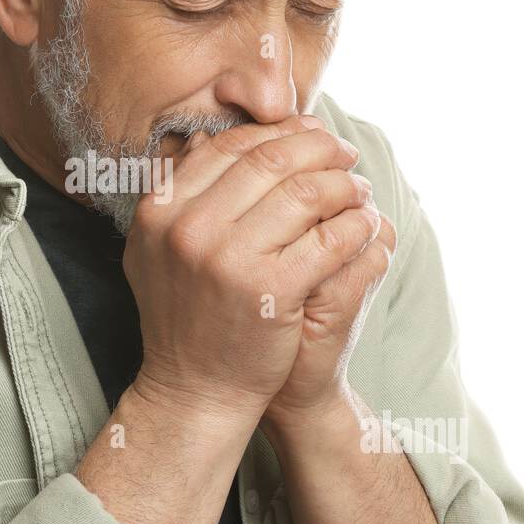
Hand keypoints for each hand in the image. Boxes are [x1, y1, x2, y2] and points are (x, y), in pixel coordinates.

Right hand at [123, 113, 374, 427]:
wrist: (193, 390)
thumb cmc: (186, 315)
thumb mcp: (159, 248)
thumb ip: (180, 193)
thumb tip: (211, 136)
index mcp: (160, 208)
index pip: (231, 146)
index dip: (278, 133)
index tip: (310, 135)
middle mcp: (187, 228)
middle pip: (271, 160)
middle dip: (320, 149)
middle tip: (346, 155)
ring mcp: (226, 259)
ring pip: (307, 192)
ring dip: (345, 184)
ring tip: (359, 190)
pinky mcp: (269, 291)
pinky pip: (329, 239)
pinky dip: (356, 225)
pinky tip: (364, 226)